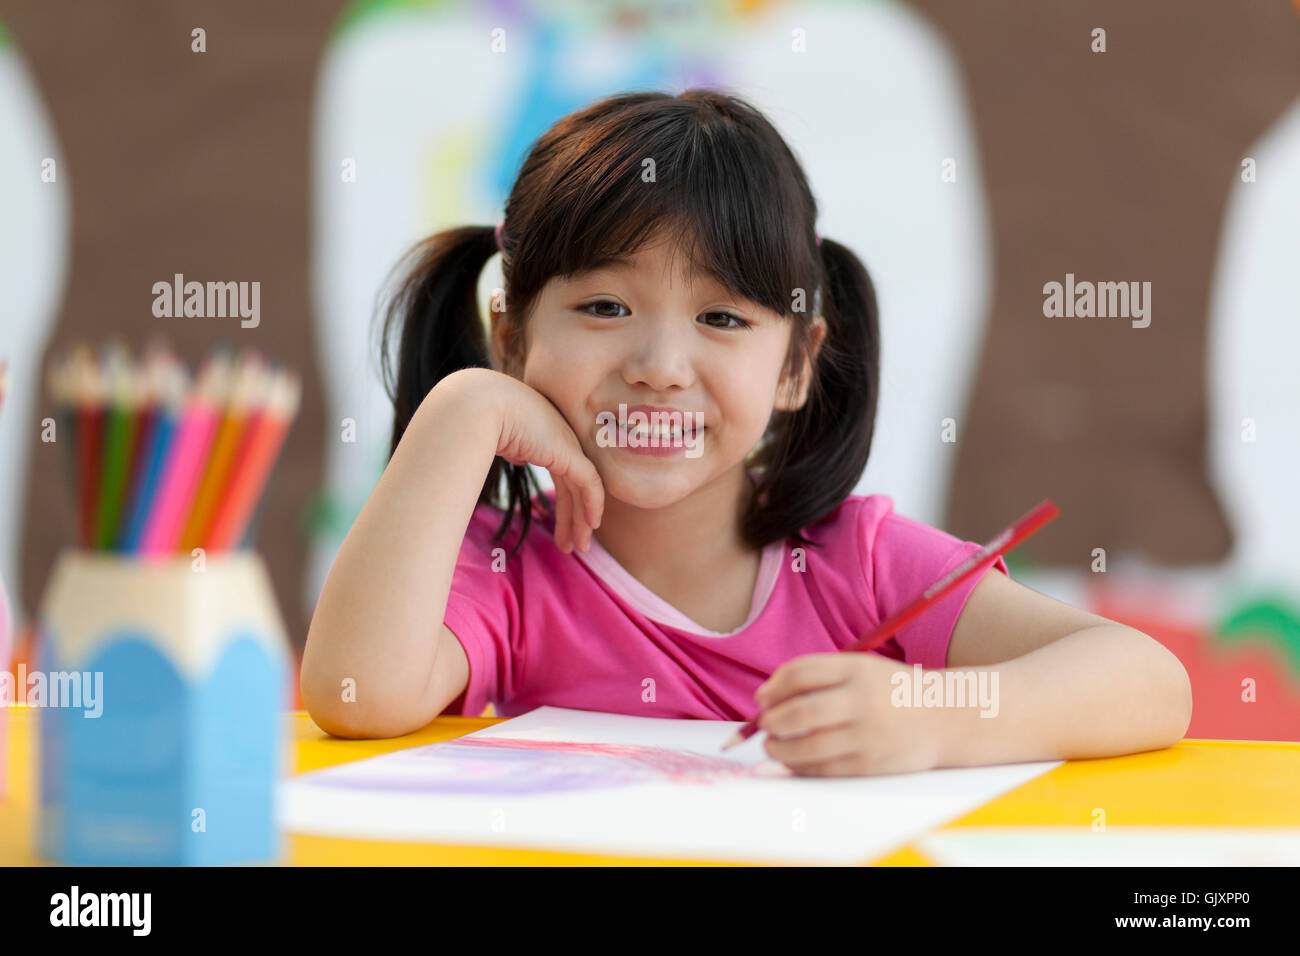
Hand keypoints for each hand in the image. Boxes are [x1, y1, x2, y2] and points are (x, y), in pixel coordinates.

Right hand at [436, 368, 604, 553]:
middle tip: (575, 543)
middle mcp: (560, 435)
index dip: (564, 498)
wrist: (478, 406)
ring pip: (582, 488)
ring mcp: (566, 442)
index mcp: (544, 430)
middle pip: (573, 483)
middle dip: (574, 515)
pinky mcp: (569, 453)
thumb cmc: (476, 419)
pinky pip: (589, 484)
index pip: (562, 470)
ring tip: (579, 547)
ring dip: (581, 520)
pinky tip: (591, 525)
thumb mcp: (500, 434)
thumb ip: (515, 445)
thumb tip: (519, 455)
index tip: (558, 523)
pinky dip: (592, 505)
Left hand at [753, 652, 943, 776]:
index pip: (801, 673)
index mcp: (857, 669)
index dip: (774, 687)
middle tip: (763, 725)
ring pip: (807, 746)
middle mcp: (862, 701)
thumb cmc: (891, 692)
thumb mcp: (861, 669)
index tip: (762, 699)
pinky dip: (799, 766)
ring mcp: (867, 735)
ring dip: (779, 748)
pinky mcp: (870, 765)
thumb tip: (765, 698)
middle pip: (800, 712)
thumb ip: (817, 675)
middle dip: (771, 721)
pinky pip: (823, 769)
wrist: (946, 718)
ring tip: (773, 745)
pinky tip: (794, 760)